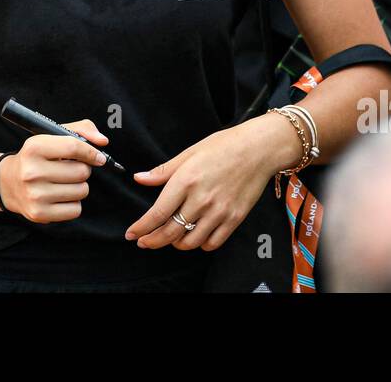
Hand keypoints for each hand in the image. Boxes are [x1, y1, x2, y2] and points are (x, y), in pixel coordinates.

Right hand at [0, 119, 108, 223]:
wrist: (8, 183)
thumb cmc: (37, 157)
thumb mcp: (51, 136)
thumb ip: (81, 130)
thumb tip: (103, 141)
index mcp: (34, 148)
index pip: (73, 147)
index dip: (92, 152)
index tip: (98, 157)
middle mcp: (32, 172)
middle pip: (81, 171)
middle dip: (83, 169)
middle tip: (72, 169)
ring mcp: (35, 195)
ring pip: (81, 191)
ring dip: (80, 186)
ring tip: (65, 182)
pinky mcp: (39, 214)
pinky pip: (75, 210)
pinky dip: (74, 203)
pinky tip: (61, 196)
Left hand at [124, 123, 276, 251]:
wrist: (258, 149)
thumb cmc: (224, 146)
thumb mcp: (189, 152)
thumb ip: (164, 171)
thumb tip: (139, 178)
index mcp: (186, 181)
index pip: (157, 214)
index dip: (141, 228)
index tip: (132, 234)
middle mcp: (201, 199)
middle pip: (170, 233)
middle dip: (152, 241)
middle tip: (143, 242)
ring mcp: (219, 212)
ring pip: (190, 242)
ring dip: (175, 244)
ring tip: (170, 238)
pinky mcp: (234, 219)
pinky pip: (212, 243)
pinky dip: (200, 244)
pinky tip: (195, 236)